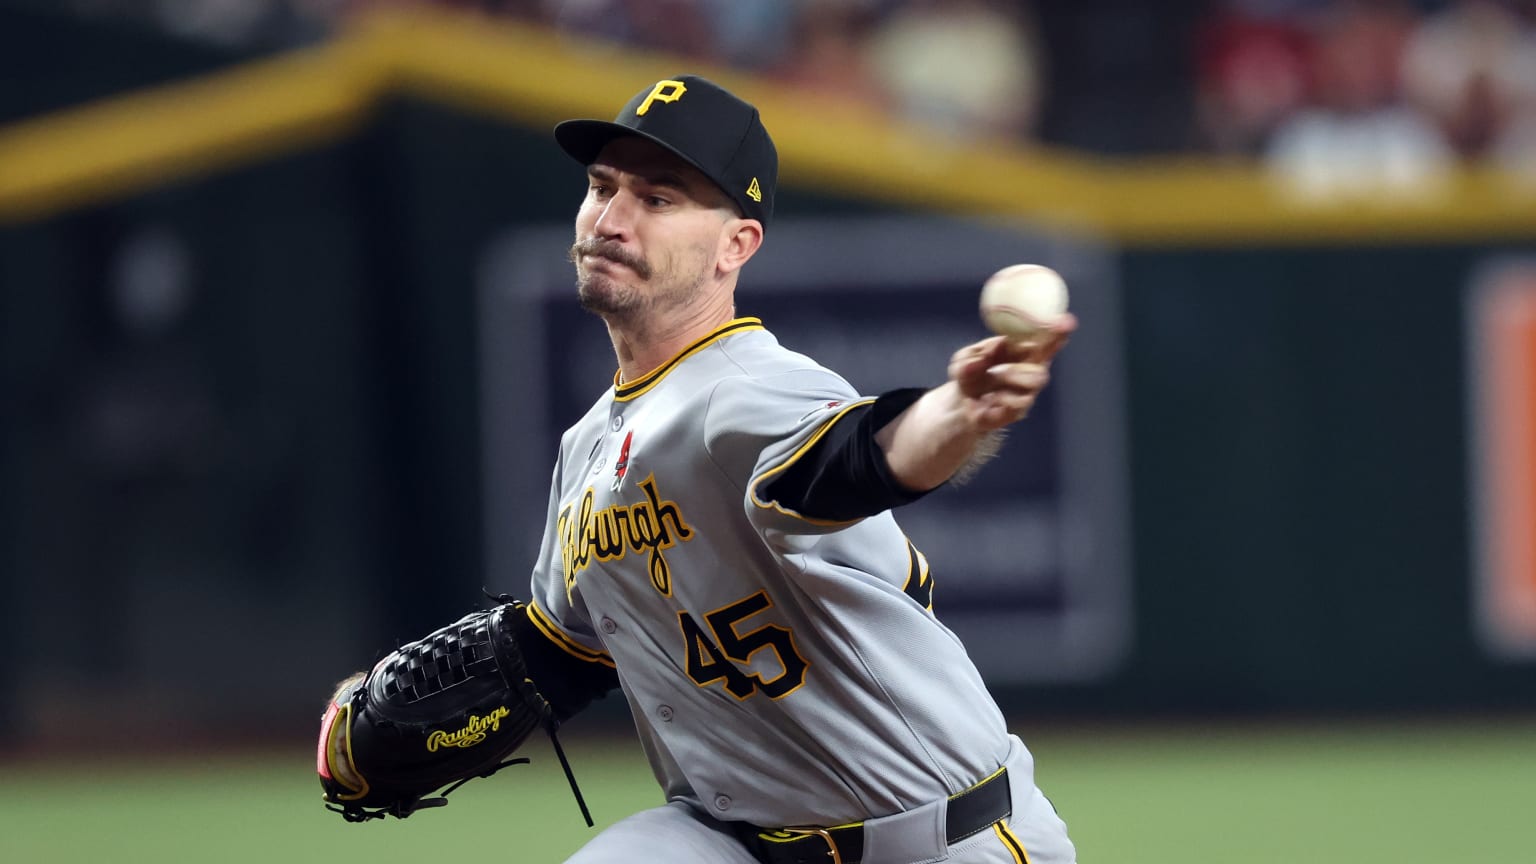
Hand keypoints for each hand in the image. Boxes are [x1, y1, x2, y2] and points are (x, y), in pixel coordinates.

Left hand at [948, 314, 1076, 430]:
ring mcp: (1026, 393)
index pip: (1045, 342)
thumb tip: (979, 360)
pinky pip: (1018, 404)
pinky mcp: (1018, 411)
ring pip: (1036, 381)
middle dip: (1022, 363)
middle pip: (1043, 367)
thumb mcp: (963, 359)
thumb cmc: (970, 375)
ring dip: (1011, 376)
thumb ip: (971, 356)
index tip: (1067, 320)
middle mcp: (1029, 373)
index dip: (1058, 332)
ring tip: (993, 377)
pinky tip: (989, 399)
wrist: (961, 405)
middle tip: (998, 367)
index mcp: (1021, 354)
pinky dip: (1000, 398)